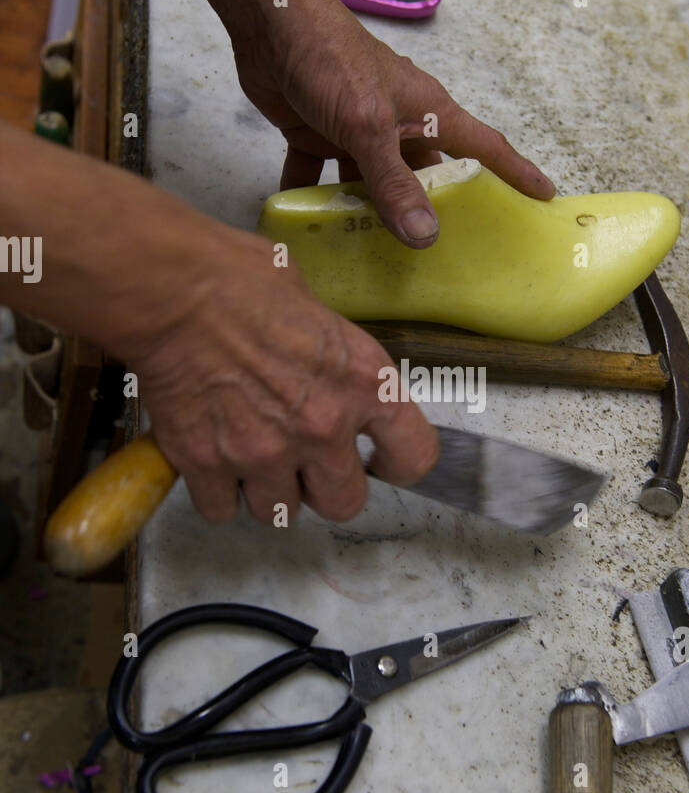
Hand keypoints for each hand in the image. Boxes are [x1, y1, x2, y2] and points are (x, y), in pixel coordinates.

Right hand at [130, 224, 437, 524]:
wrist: (170, 289)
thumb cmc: (239, 279)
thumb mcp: (315, 308)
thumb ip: (333, 358)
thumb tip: (330, 373)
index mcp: (364, 383)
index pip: (414, 456)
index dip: (396, 464)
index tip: (379, 461)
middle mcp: (323, 428)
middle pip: (344, 504)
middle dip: (324, 486)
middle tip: (303, 460)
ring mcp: (265, 453)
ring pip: (280, 512)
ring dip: (267, 490)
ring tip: (250, 454)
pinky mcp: (209, 465)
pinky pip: (220, 508)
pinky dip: (216, 491)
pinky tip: (211, 458)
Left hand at [233, 0, 554, 247]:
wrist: (269, 20)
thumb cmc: (332, 59)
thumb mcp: (368, 128)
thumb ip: (393, 184)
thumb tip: (425, 235)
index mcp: (427, 113)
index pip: (484, 148)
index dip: (515, 172)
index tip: (543, 197)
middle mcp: (398, 124)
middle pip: (426, 176)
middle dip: (433, 212)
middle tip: (446, 255)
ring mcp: (358, 129)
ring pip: (371, 183)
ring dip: (368, 214)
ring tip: (372, 257)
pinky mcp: (317, 132)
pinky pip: (319, 175)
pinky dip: (312, 198)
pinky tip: (306, 227)